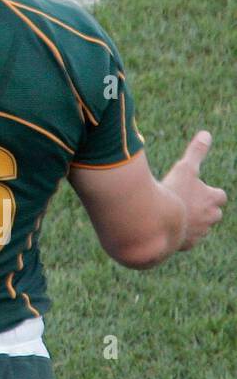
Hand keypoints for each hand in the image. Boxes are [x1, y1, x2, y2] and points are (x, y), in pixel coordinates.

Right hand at [162, 131, 226, 250]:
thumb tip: (206, 134)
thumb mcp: (184, 168)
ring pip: (200, 226)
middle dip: (203, 208)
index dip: (210, 192)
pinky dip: (179, 233)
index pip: (220, 196)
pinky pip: (187, 239)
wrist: (158, 222)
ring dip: (191, 221)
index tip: (199, 189)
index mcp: (213, 200)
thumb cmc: (173, 192)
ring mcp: (199, 233)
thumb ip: (196, 152)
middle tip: (185, 200)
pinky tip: (165, 225)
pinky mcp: (187, 244)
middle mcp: (210, 218)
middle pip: (213, 213)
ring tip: (172, 212)